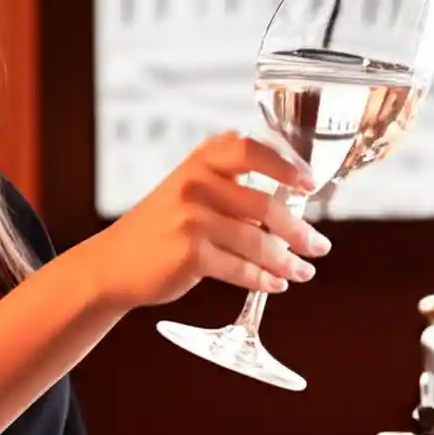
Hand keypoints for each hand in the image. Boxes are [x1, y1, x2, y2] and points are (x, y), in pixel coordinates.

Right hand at [71, 131, 331, 310]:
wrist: (114, 263)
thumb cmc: (159, 228)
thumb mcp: (189, 194)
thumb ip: (232, 194)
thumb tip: (289, 213)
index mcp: (199, 162)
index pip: (250, 150)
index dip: (285, 165)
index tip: (309, 184)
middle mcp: (195, 184)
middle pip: (265, 206)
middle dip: (299, 231)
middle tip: (319, 245)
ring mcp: (192, 219)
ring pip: (258, 243)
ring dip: (287, 262)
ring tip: (302, 271)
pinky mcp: (191, 254)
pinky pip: (241, 269)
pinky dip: (263, 279)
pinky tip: (275, 284)